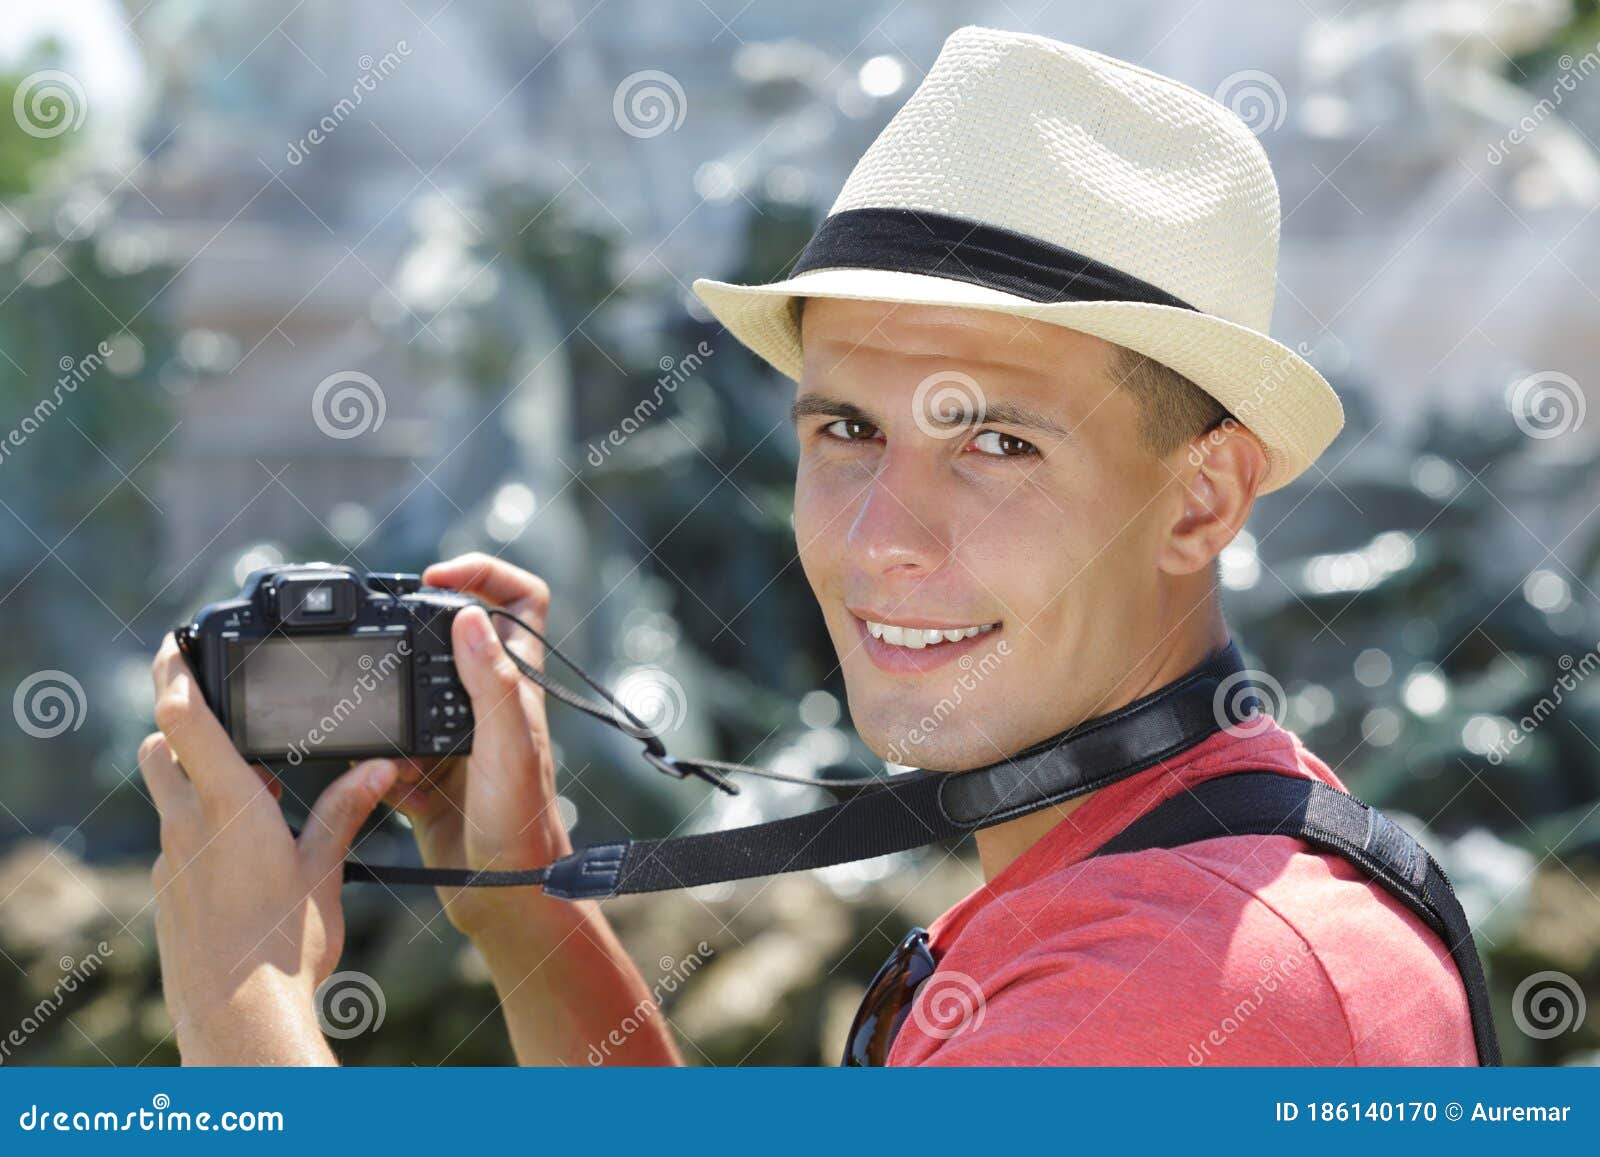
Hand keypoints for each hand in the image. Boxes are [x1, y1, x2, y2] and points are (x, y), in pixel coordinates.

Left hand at [142, 633, 398, 1064]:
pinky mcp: (168, 893)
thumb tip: (379, 768)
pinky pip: (174, 840)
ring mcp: (169, 861)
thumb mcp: (324, 869)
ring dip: (190, 775)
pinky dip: (198, 826)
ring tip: (243, 786)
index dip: (175, 670)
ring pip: (165, 794)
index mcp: (228, 805)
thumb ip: (345, 810)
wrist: (237, 1018)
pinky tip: (241, 851)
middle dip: (180, 723)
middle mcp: (186, 825)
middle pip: (159, 747)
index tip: (176, 642)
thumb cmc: (285, 945)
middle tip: (218, 714)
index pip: (183, 716)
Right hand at [382, 553, 570, 939]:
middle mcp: (490, 704)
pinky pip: (386, 751)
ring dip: (388, 713)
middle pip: (451, 639)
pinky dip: (375, 763)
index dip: (486, 574)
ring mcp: (457, 739)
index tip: (436, 580)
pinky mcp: (426, 777)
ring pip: (409, 696)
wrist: (504, 902)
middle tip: (380, 645)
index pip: (521, 599)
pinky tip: (379, 781)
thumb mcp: (508, 747)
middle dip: (411, 641)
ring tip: (378, 732)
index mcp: (518, 684)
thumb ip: (493, 684)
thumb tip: (469, 617)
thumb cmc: (522, 826)